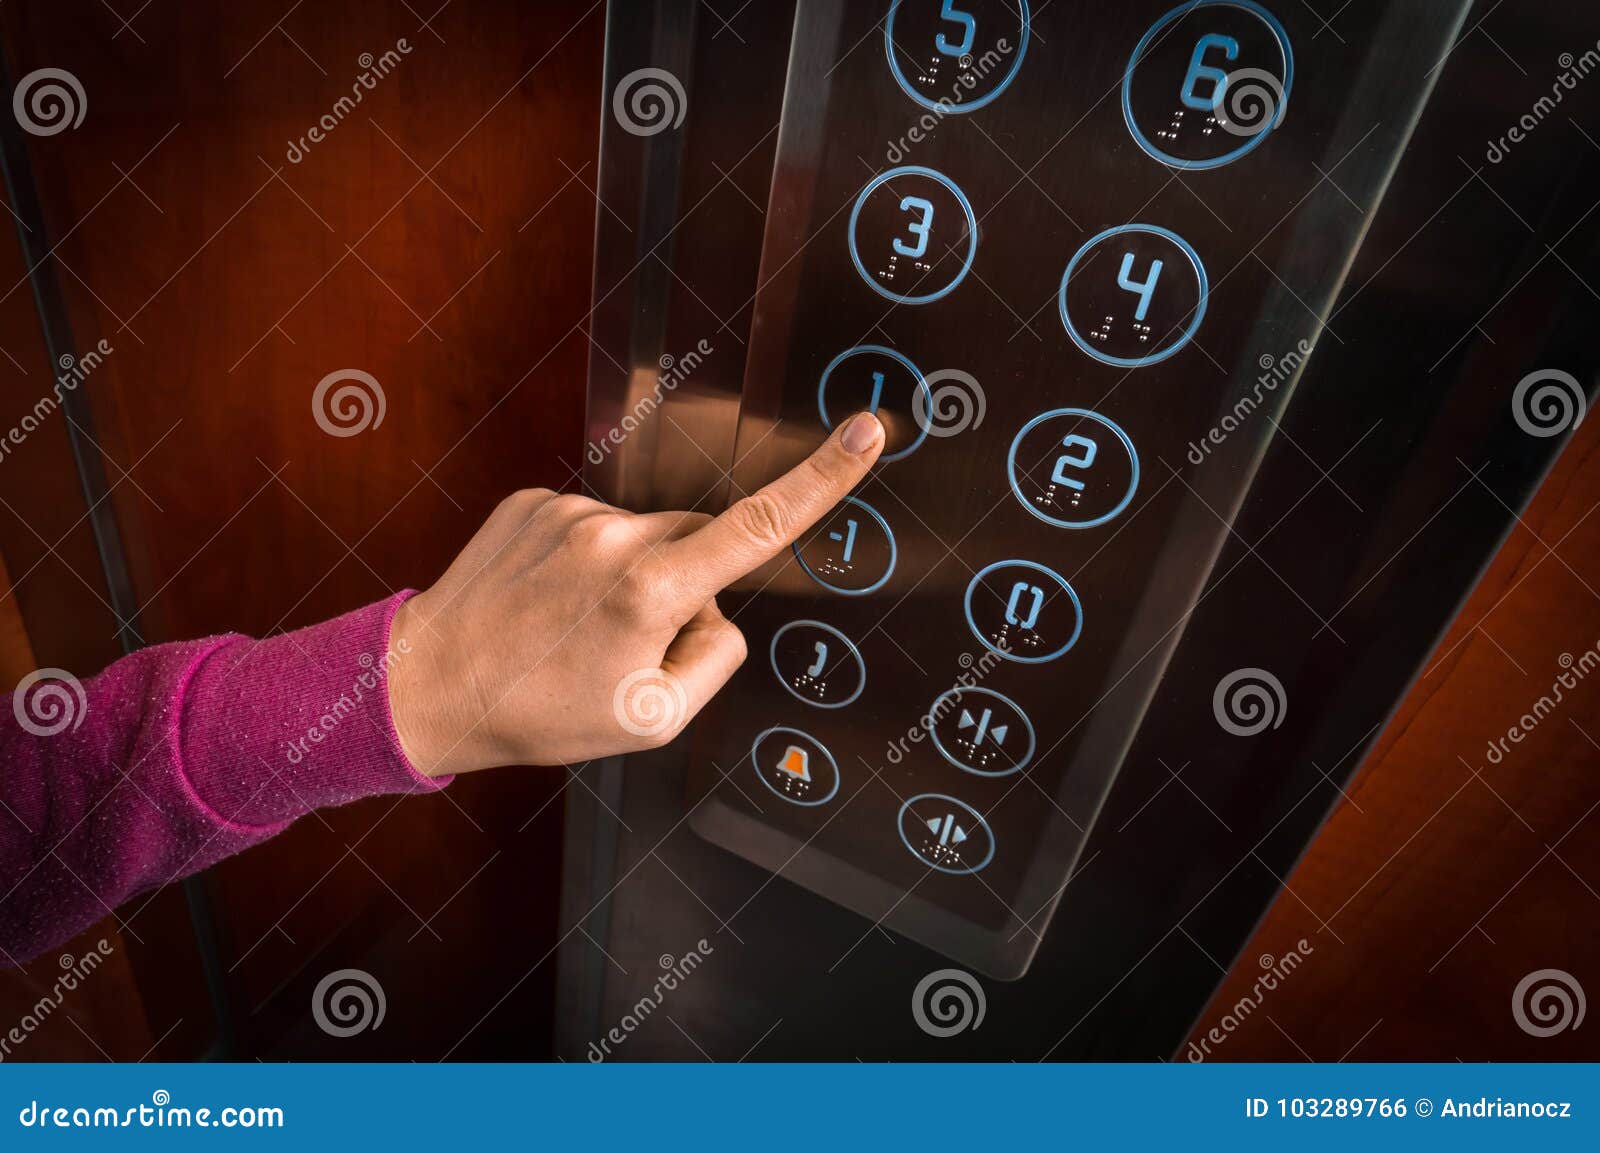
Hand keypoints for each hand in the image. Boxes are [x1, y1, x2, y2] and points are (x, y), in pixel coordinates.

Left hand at [387, 412, 884, 775]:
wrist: (428, 684)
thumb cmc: (541, 713)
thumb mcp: (652, 720)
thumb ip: (715, 658)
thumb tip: (715, 604)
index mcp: (652, 591)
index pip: (759, 527)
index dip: (824, 480)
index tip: (866, 431)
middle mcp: (615, 537)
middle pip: (696, 542)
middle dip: (684, 586)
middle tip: (623, 646)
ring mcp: (569, 512)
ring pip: (642, 536)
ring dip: (630, 576)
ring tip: (572, 629)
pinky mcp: (532, 501)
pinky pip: (592, 527)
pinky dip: (586, 562)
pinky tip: (547, 602)